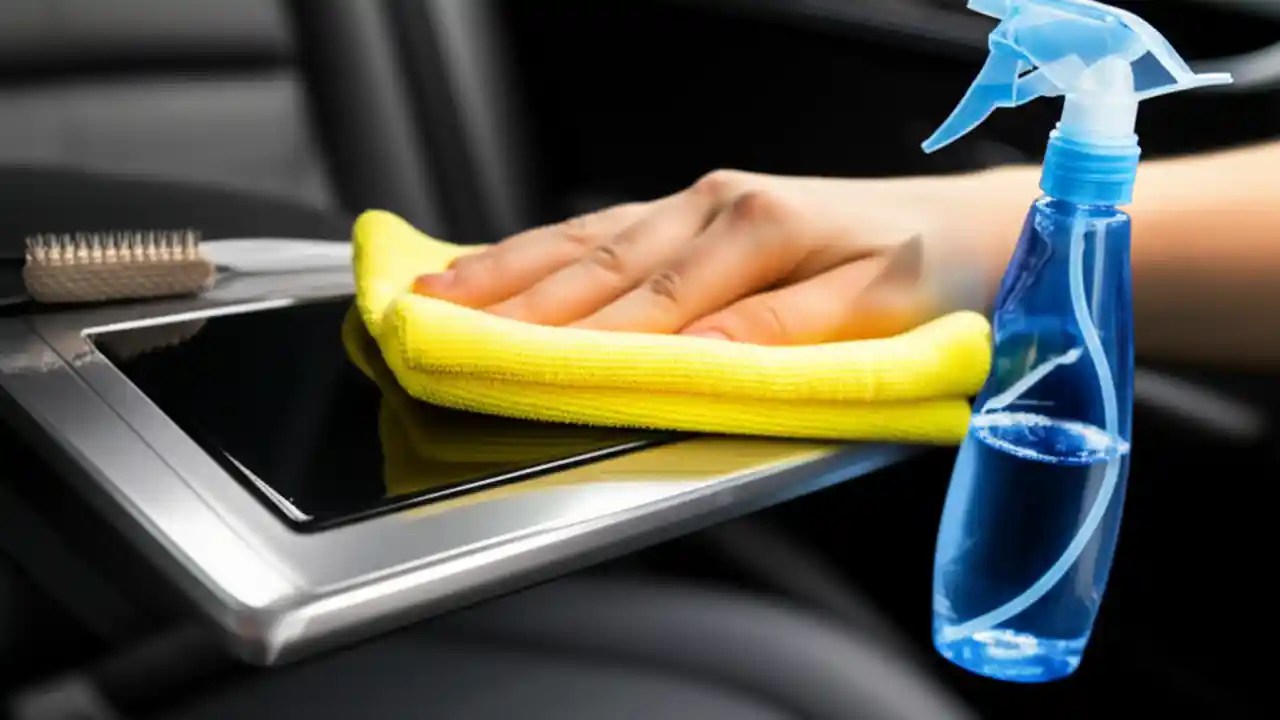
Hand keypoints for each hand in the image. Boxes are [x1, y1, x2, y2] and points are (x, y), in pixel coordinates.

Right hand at [414, 169, 1027, 343]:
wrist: (976, 228)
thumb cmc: (932, 275)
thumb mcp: (870, 312)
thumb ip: (774, 335)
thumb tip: (686, 354)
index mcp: (751, 228)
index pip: (639, 301)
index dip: (563, 339)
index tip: (495, 365)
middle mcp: (715, 204)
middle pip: (592, 263)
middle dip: (505, 298)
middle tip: (426, 324)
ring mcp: (704, 201)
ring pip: (588, 238)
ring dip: (508, 266)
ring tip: (436, 288)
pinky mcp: (705, 210)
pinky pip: (609, 228)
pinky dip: (548, 249)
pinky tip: (507, 260)